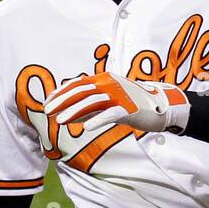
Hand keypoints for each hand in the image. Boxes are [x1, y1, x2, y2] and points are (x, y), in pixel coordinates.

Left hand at [44, 71, 189, 135]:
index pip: (78, 84)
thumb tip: (71, 115)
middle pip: (81, 91)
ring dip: (74, 111)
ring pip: (92, 102)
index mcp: (104, 79)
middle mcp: (110, 84)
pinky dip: (97, 120)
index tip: (47, 102)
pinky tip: (85, 128)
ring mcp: (120, 95)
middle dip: (62, 101)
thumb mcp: (110, 102)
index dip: (61, 93)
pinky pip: (110, 114)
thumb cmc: (133, 104)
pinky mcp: (129, 108)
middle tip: (47, 111)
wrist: (161, 106)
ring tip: (60, 121)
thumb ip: (92, 107)